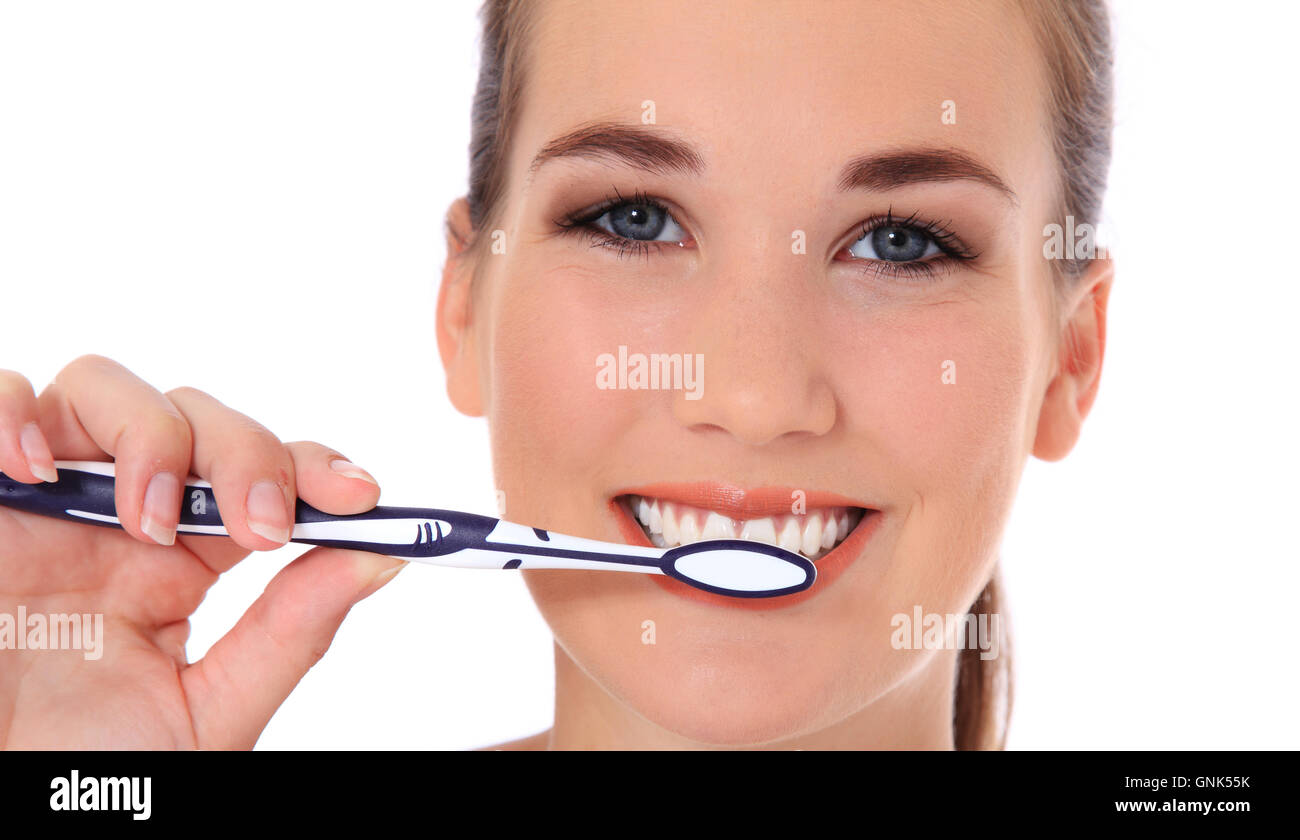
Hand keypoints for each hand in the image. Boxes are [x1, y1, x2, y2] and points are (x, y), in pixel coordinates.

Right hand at [0, 355, 404, 747]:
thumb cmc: (80, 762)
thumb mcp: (206, 710)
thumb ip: (289, 633)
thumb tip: (380, 559)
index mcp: (180, 559)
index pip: (262, 473)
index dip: (315, 467)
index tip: (360, 496)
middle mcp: (117, 512)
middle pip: (198, 417)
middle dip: (248, 455)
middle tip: (260, 527)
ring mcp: (45, 496)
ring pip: (109, 387)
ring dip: (151, 436)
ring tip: (149, 520)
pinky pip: (0, 394)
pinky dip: (18, 412)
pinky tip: (39, 473)